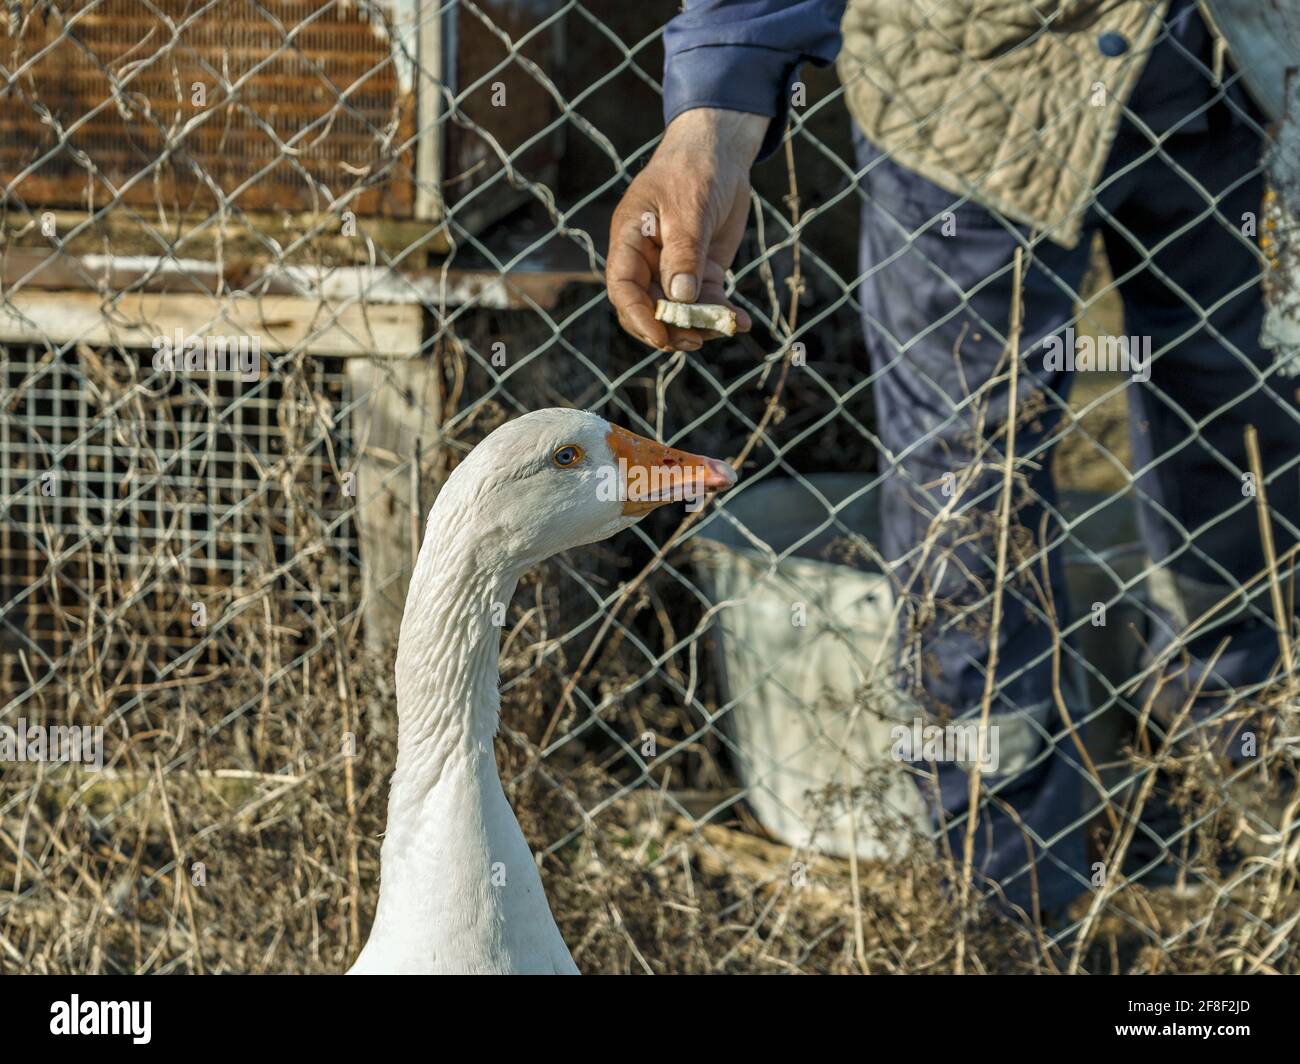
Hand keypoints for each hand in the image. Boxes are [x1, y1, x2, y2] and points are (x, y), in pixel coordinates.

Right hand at [606, 108, 768, 350]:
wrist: (720, 152)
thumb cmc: (693, 170)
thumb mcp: (689, 209)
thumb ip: (684, 253)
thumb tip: (680, 299)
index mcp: (629, 240)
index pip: (623, 287)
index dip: (638, 316)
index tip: (661, 336)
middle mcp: (646, 259)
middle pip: (648, 307)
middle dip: (669, 328)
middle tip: (695, 341)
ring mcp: (673, 267)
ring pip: (677, 311)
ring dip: (698, 326)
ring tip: (725, 329)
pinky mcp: (699, 271)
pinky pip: (704, 301)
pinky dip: (719, 314)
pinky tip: (740, 321)